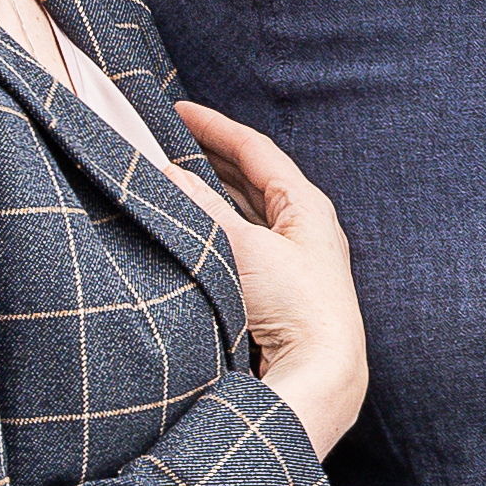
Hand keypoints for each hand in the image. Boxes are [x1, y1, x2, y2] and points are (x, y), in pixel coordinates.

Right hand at [177, 101, 369, 455]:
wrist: (319, 376)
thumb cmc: (294, 308)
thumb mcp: (242, 248)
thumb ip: (201, 210)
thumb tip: (166, 174)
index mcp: (306, 206)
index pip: (255, 150)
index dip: (214, 127)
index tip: (179, 110)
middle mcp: (304, 228)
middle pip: (251, 179)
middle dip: (210, 158)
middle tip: (169, 140)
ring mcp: (293, 261)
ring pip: (244, 213)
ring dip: (209, 195)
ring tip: (172, 178)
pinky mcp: (278, 293)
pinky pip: (240, 246)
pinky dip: (213, 231)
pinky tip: (191, 231)